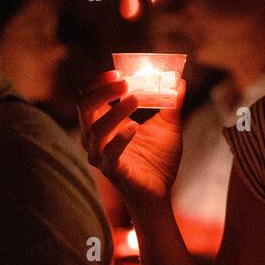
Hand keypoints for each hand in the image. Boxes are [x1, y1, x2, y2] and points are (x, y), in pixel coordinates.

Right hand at [77, 70, 185, 213]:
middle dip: (102, 91)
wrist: (160, 193)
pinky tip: (135, 127)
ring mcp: (101, 155)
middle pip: (84, 107)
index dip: (98, 82)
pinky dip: (120, 137)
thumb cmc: (158, 160)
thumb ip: (172, 102)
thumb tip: (180, 79)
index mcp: (105, 123)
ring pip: (95, 128)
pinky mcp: (113, 170)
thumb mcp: (168, 126)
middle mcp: (96, 138)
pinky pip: (109, 153)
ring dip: (114, 111)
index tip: (117, 71)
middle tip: (124, 82)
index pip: (89, 97)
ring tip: (135, 99)